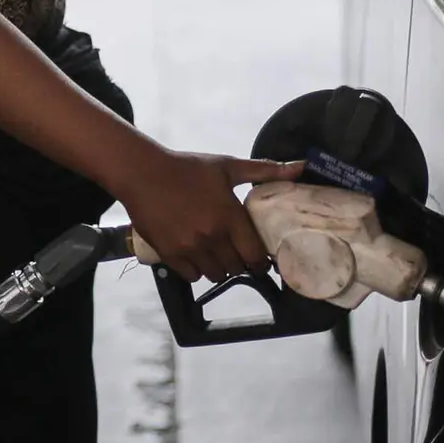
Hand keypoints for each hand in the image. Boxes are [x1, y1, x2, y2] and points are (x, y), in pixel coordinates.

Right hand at [119, 152, 305, 283]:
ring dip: (219, 267)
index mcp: (230, 216)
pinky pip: (192, 276)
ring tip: (217, 253)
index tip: (259, 256)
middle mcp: (212, 237)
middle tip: (237, 252)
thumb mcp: (227, 166)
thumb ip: (265, 170)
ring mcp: (190, 248)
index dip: (261, 260)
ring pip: (215, 274)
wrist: (142, 173)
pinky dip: (197, 269)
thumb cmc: (187, 169)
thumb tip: (301, 167)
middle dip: (240, 262)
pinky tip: (196, 255)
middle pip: (236, 268)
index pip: (255, 255)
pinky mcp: (170, 254)